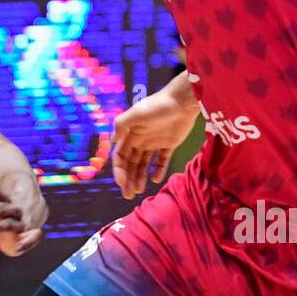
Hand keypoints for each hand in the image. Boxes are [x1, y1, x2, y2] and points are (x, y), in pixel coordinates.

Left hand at [0, 174, 46, 256]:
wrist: (19, 227)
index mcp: (2, 201)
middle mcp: (12, 212)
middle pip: (4, 208)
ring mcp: (20, 226)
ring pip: (12, 225)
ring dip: (2, 226)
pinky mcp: (27, 239)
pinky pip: (30, 239)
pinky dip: (28, 242)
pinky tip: (17, 247)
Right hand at [111, 86, 198, 200]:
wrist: (183, 100)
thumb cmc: (157, 105)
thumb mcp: (135, 113)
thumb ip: (121, 126)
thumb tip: (113, 142)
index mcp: (130, 134)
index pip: (120, 157)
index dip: (119, 171)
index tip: (122, 183)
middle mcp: (139, 140)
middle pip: (131, 164)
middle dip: (128, 180)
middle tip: (129, 195)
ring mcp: (154, 143)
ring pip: (144, 165)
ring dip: (140, 178)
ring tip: (140, 191)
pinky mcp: (169, 144)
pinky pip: (162, 161)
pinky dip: (159, 171)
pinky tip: (156, 179)